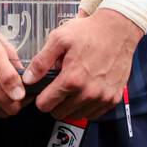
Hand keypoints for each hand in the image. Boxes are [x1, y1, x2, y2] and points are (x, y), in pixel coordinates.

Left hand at [22, 7, 142, 121]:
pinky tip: (84, 91)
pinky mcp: (113, 99)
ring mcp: (102, 97)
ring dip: (71, 106)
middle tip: (57, 86)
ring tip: (72, 87)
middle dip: (55, 102)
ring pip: (77, 115)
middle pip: (60, 113)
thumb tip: (28, 79)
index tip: (43, 90)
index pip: (46, 105)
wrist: (118, 30)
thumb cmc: (89, 32)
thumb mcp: (59, 39)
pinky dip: (87, 106)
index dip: (41, 98)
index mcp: (72, 79)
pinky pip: (94, 114)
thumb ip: (41, 62)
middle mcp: (88, 93)